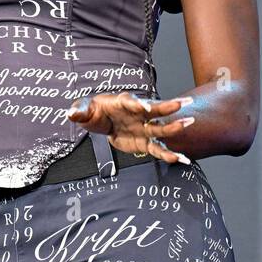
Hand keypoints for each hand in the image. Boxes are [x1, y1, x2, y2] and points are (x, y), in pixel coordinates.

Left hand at [65, 91, 195, 163]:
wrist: (103, 119)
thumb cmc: (94, 111)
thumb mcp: (84, 109)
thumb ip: (79, 110)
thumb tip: (71, 113)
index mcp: (123, 102)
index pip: (132, 101)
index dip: (139, 103)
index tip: (146, 107)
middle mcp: (138, 113)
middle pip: (154, 109)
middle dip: (167, 107)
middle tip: (182, 104)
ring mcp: (144, 127)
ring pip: (160, 128)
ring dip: (174, 127)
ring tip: (189, 123)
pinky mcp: (144, 142)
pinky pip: (158, 149)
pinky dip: (170, 155)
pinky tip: (183, 160)